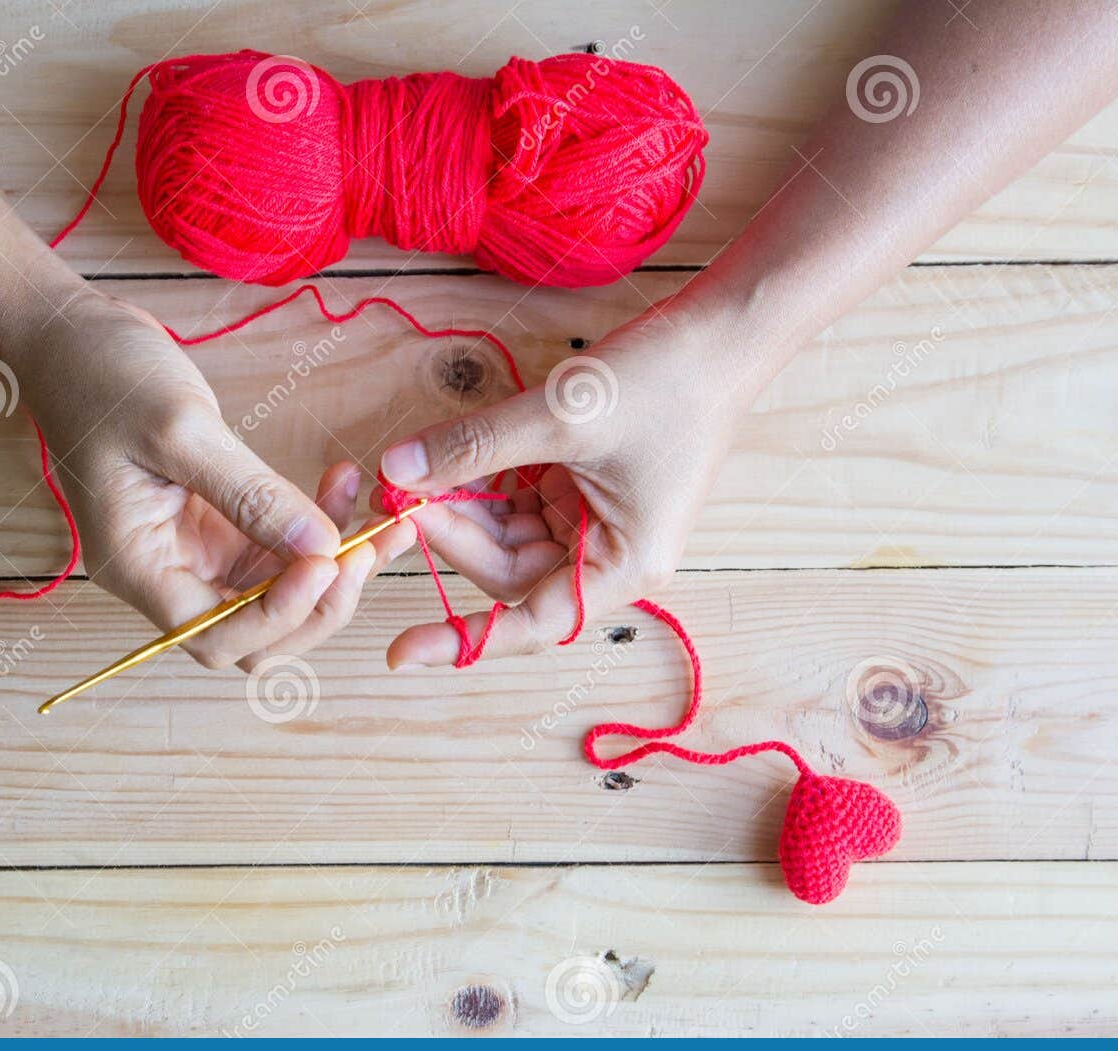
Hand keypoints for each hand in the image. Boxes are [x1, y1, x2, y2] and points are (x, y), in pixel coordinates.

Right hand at [18, 287, 418, 670]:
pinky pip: (277, 549)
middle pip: (253, 634)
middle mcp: (166, 573)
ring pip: (276, 596)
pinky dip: (317, 528)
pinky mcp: (218, 524)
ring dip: (330, 567)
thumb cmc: (104, 375)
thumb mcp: (180, 428)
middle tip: (367, 550)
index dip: (278, 615)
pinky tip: (342, 485)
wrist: (73, 336)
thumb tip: (318, 545)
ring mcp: (194, 551)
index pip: (214, 636)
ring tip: (375, 518)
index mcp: (137, 566)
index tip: (325, 562)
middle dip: (317, 603)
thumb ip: (249, 494)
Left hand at [374, 300, 756, 667]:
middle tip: (405, 497)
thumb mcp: (561, 414)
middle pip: (510, 571)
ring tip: (421, 471)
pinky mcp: (583, 486)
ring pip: (509, 535)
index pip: (531, 621)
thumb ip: (475, 446)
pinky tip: (452, 457)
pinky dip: (485, 482)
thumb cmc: (665, 381)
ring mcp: (595, 519)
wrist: (721, 330)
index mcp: (623, 565)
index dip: (464, 638)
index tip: (401, 652)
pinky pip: (520, 500)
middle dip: (457, 536)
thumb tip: (396, 470)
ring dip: (465, 507)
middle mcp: (610, 554)